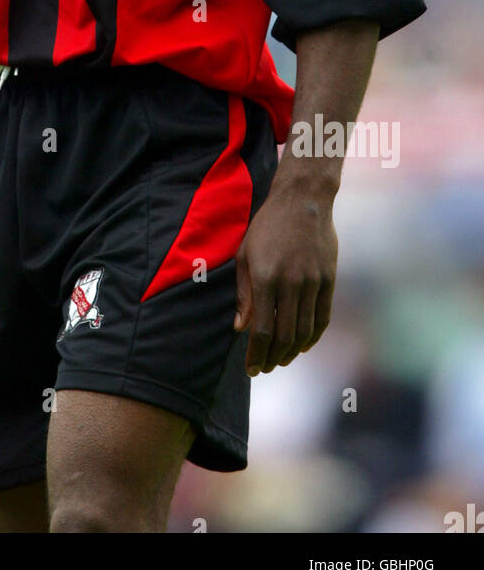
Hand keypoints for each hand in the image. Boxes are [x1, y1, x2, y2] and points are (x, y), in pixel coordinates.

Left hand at [233, 184, 336, 374]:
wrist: (303, 200)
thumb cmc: (267, 226)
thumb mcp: (245, 255)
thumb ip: (244, 294)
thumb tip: (240, 329)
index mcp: (265, 278)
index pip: (261, 330)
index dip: (256, 354)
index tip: (251, 369)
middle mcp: (290, 283)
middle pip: (284, 336)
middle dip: (272, 358)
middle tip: (264, 368)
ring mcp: (313, 282)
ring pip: (305, 331)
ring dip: (292, 352)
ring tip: (280, 360)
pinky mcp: (329, 280)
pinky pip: (322, 318)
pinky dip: (313, 337)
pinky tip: (303, 346)